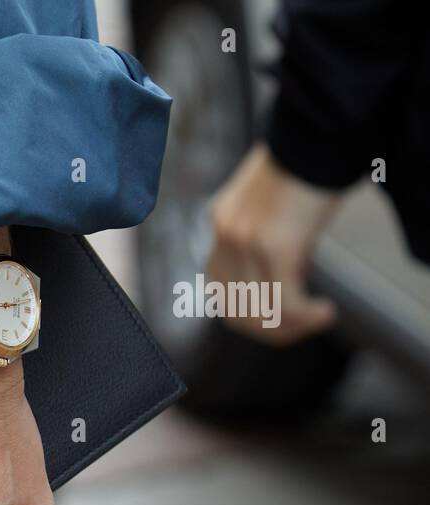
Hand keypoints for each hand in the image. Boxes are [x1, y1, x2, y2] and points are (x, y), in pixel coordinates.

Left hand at [206, 144, 342, 344]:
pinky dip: (305, 317)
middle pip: (233, 311)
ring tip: (318, 318)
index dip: (249, 317)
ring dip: (291, 327)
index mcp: (220, 225)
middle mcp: (224, 235)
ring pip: (258, 312)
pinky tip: (325, 311)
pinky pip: (283, 303)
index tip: (281, 317)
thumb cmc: (308, 167)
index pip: (220, 293)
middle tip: (303, 325)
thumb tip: (284, 284)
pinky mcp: (273, 246)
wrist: (320, 133)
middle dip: (270, 330)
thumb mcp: (274, 208)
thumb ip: (266, 242)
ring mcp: (245, 242)